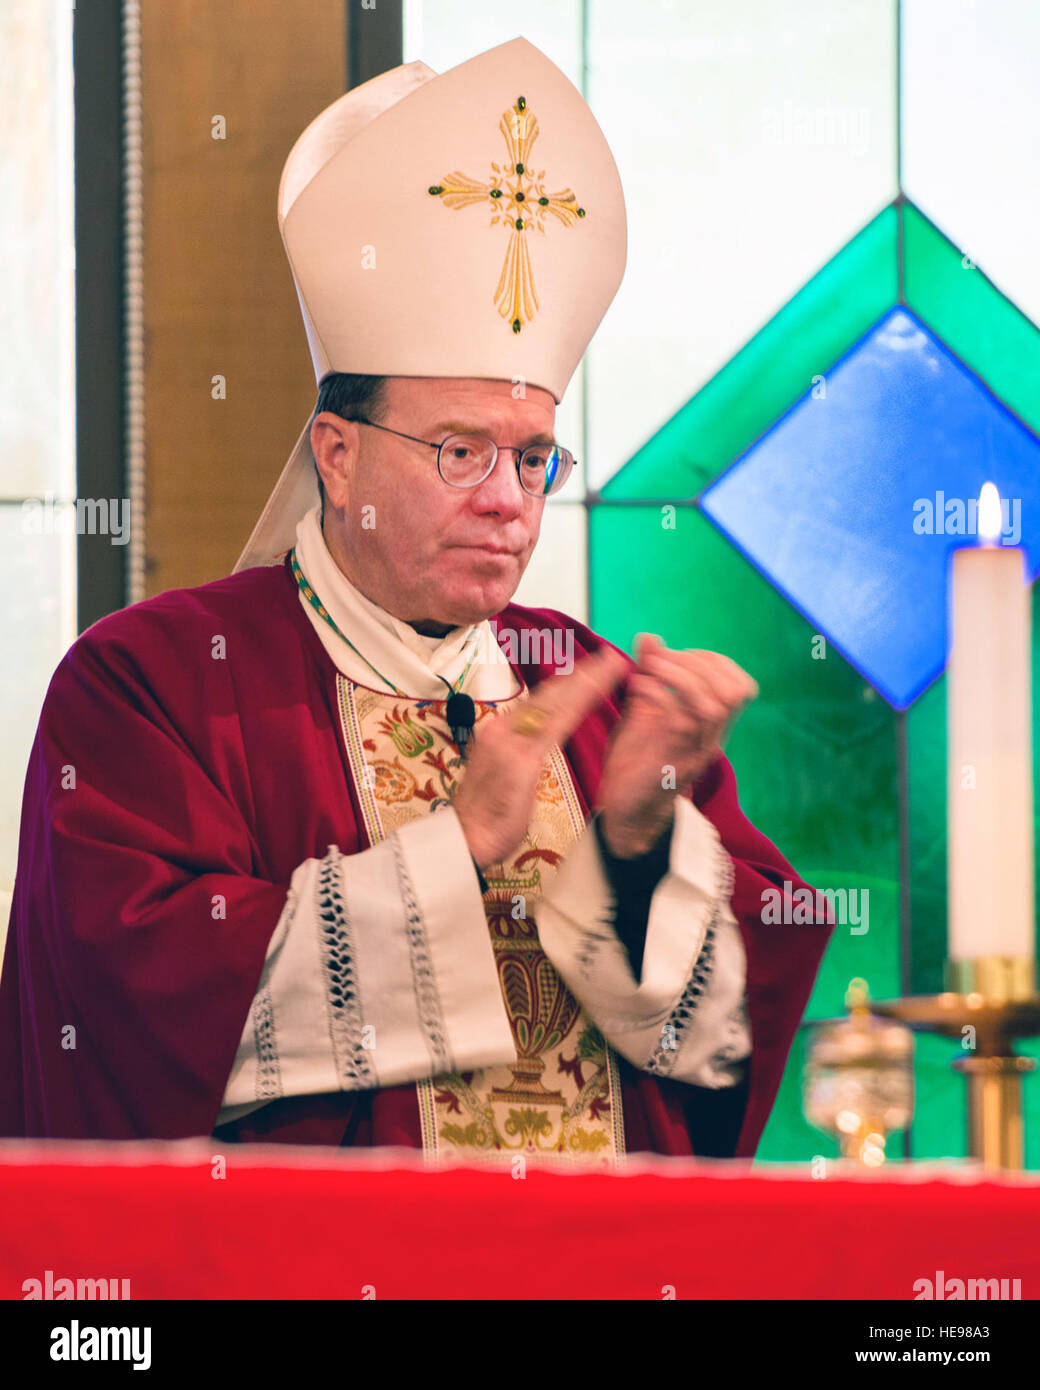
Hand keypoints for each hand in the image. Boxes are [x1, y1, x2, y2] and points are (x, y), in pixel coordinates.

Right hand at [453, 645, 627, 869]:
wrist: (462, 839)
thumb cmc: (484, 816)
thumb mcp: (502, 777)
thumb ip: (518, 757)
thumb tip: (531, 750)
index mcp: (500, 732)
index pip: (539, 702)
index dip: (566, 685)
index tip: (588, 671)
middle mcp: (503, 728)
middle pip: (549, 694)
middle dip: (581, 673)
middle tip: (607, 656)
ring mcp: (510, 741)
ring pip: (555, 701)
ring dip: (586, 680)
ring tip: (610, 664)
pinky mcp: (521, 759)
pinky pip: (557, 723)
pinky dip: (580, 701)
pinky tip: (597, 688)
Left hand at [596, 635, 757, 857]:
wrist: (624, 814)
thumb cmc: (635, 761)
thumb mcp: (643, 710)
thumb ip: (651, 675)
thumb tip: (650, 637)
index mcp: (712, 728)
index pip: (741, 686)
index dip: (713, 661)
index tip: (676, 656)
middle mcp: (711, 741)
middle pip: (734, 692)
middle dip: (698, 664)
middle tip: (659, 661)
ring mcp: (693, 755)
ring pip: (712, 706)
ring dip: (680, 676)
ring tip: (649, 669)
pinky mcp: (669, 765)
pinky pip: (678, 722)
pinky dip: (659, 694)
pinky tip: (637, 688)